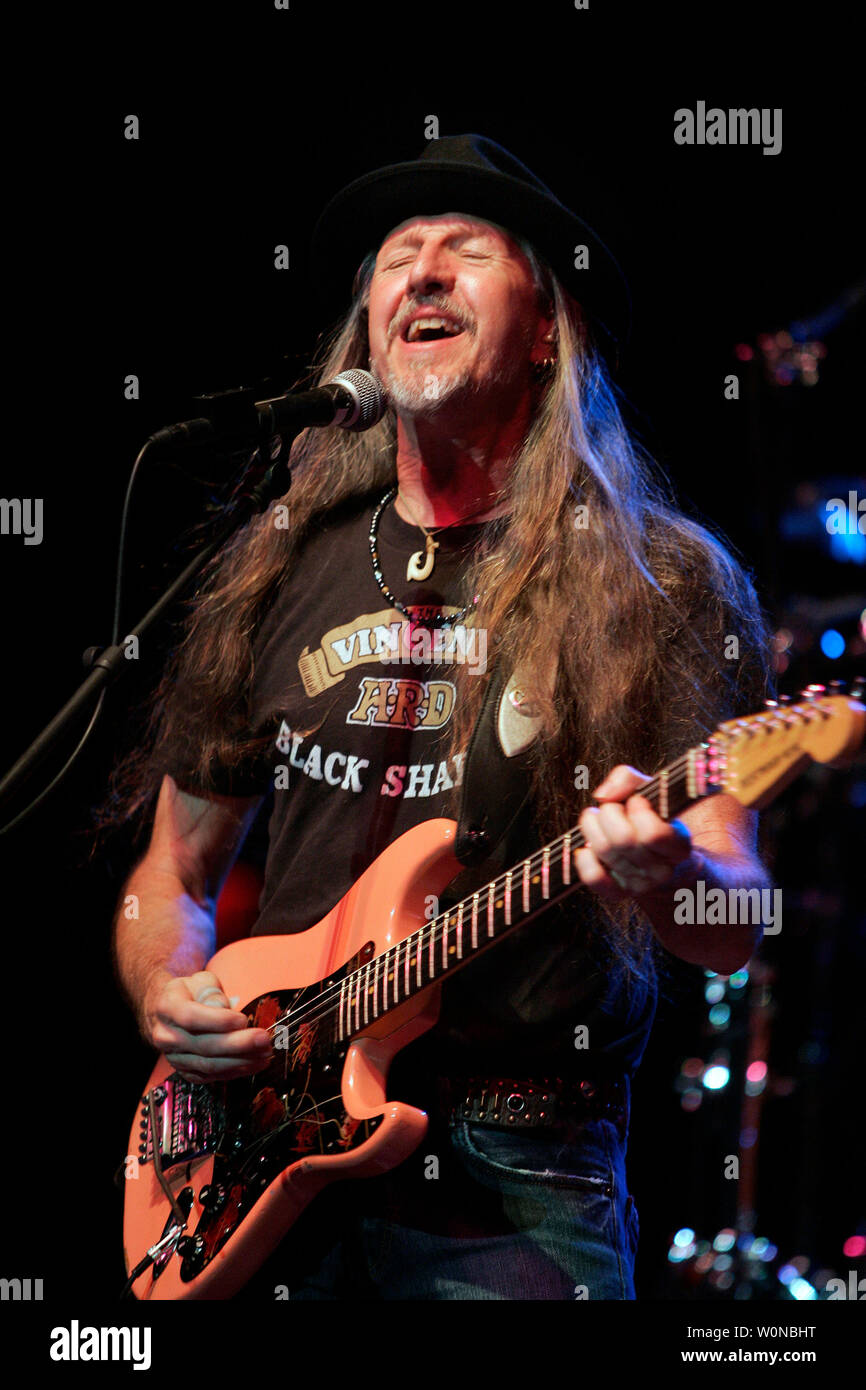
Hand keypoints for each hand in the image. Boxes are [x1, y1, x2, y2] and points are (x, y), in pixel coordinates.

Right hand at [140, 970, 272, 1082]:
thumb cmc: (190, 993)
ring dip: (241, 1061)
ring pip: (209, 1065)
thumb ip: (211, 991)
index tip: (243, 1020)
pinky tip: (254, 1063)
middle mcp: (166, 1036)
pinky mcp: (186, 1071)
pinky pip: (211, 1076)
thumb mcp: (200, 981)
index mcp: (167, 1008)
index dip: (218, 1021)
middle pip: (204, 1045)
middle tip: (263, 1038)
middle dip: (238, 1044)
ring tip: (265, 1053)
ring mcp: (175, 1057)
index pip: (191, 1017)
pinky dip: (235, 1071)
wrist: (170, 1014)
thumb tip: (223, 1007)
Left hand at [575, 765, 700, 899]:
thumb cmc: (654, 818)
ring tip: (597, 818)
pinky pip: (594, 878)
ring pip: (604, 852)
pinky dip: (584, 859)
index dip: (638, 810)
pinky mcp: (619, 893)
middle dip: (610, 813)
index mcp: (679, 846)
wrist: (662, 860)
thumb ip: (629, 779)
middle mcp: (662, 871)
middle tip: (612, 807)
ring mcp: (640, 885)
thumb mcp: (652, 792)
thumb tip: (603, 795)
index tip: (637, 800)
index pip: (654, 834)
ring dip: (592, 827)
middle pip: (623, 840)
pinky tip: (587, 847)